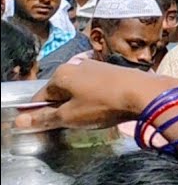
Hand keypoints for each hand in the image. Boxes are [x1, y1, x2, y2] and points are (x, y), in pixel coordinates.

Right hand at [14, 59, 177, 130]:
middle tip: (73, 121)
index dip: (42, 113)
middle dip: (62, 108)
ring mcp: (95, 66)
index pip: (41, 97)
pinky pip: (93, 87)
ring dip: (79, 104)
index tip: (51, 125)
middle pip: (59, 92)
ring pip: (77, 90)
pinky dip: (94, 98)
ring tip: (90, 115)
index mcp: (61, 74)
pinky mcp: (111, 70)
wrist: (143, 92)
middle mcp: (76, 65)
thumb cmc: (103, 104)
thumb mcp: (70, 116)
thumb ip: (46, 117)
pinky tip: (103, 107)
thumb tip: (22, 119)